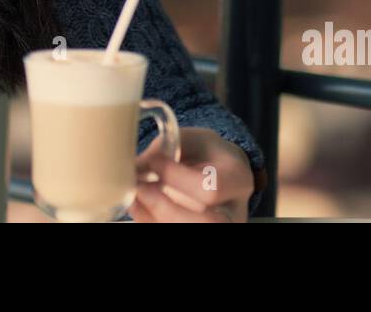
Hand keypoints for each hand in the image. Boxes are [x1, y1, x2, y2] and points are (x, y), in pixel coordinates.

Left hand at [128, 127, 252, 222]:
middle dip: (166, 209)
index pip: (210, 188)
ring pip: (187, 230)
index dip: (175, 176)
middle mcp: (235, 212)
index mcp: (237, 180)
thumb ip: (166, 149)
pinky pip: (173, 231)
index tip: (152, 160)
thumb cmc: (206, 153)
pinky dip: (151, 223)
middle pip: (207, 223)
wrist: (222, 172)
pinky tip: (138, 209)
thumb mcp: (191, 140)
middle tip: (138, 190)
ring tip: (133, 200)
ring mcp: (223, 227)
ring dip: (154, 219)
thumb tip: (134, 167)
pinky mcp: (201, 231)